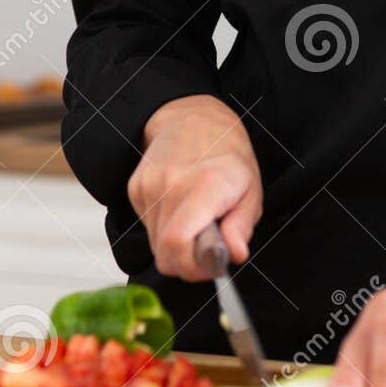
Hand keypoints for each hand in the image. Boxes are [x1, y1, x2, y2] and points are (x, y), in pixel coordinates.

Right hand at [127, 94, 262, 281]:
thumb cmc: (227, 153)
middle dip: (188, 260)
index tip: (210, 265)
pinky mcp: (134, 188)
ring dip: (176, 244)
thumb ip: (242, 226)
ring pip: (155, 244)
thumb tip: (234, 255)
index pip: (178, 244)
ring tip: (196, 220)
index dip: (191, 268)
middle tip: (207, 246)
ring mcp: (148, 186)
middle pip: (165, 252)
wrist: (191, 118)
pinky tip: (179, 207)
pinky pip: (148, 226)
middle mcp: (172, 185)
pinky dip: (164, 228)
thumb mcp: (251, 188)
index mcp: (206, 185)